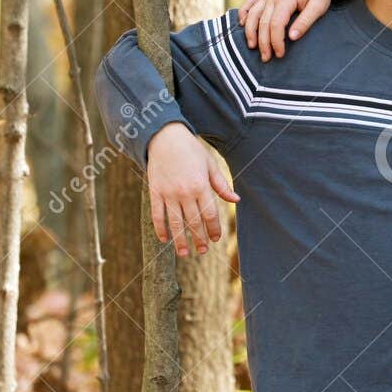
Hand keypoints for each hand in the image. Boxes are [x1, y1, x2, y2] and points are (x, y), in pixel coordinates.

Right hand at [146, 122, 239, 256]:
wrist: (165, 137)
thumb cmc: (191, 150)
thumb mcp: (210, 164)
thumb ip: (222, 185)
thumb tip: (236, 200)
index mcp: (201, 186)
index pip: (209, 214)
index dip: (213, 229)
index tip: (215, 239)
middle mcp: (185, 192)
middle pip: (193, 222)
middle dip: (199, 238)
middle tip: (202, 251)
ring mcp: (168, 193)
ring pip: (175, 222)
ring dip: (180, 240)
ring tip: (185, 253)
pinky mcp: (155, 192)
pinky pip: (158, 214)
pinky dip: (161, 228)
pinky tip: (165, 239)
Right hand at [240, 0, 335, 60]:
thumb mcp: (319, 6)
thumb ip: (306, 21)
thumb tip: (292, 37)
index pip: (276, 24)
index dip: (276, 41)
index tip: (280, 54)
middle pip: (262, 22)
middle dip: (263, 42)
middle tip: (266, 58)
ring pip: (252, 14)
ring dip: (250, 31)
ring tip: (251, 46)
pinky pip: (250, 2)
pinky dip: (244, 12)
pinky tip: (242, 24)